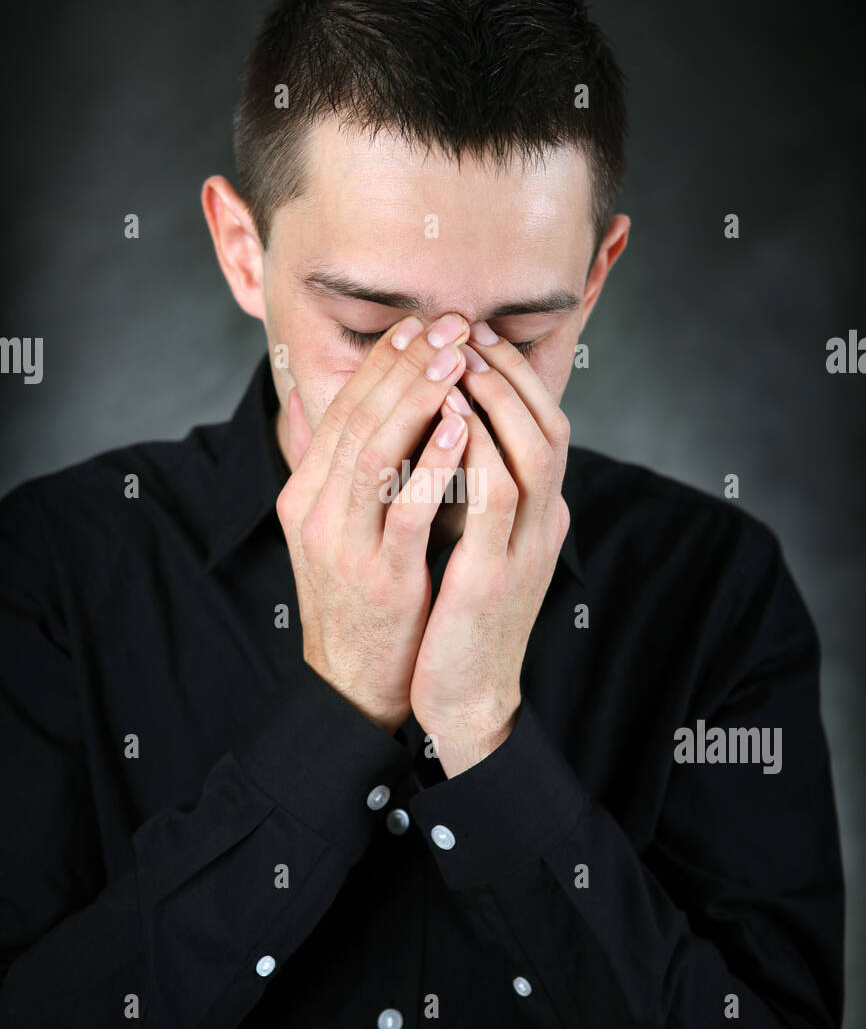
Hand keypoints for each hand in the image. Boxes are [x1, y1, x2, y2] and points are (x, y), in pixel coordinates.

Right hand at [276, 312, 473, 733]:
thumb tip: (347, 403)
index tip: (418, 325)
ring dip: (417, 399)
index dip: (380, 365)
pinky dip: (432, 463)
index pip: (342, 411)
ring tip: (454, 358)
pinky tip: (460, 428)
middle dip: (403, 366)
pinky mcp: (379, 576)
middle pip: (357, 419)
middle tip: (444, 323)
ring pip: (374, 452)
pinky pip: (404, 508)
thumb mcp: (340, 527)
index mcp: (305, 494)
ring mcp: (343, 544)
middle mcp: (315, 511)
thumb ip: (345, 469)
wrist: (354, 681)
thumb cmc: (362, 598)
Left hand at [409, 323, 571, 773]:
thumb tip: (449, 435)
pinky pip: (496, 497)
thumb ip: (473, 495)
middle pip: (548, 425)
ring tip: (457, 355)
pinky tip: (449, 416)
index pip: (543, 427)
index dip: (513, 377)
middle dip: (508, 371)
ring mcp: (525, 550)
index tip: (473, 336)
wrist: (466, 700)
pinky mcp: (493, 576)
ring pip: (531, 452)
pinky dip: (477, 449)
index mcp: (540, 518)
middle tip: (467, 328)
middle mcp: (544, 526)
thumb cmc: (460, 622)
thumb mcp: (475, 547)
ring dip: (495, 398)